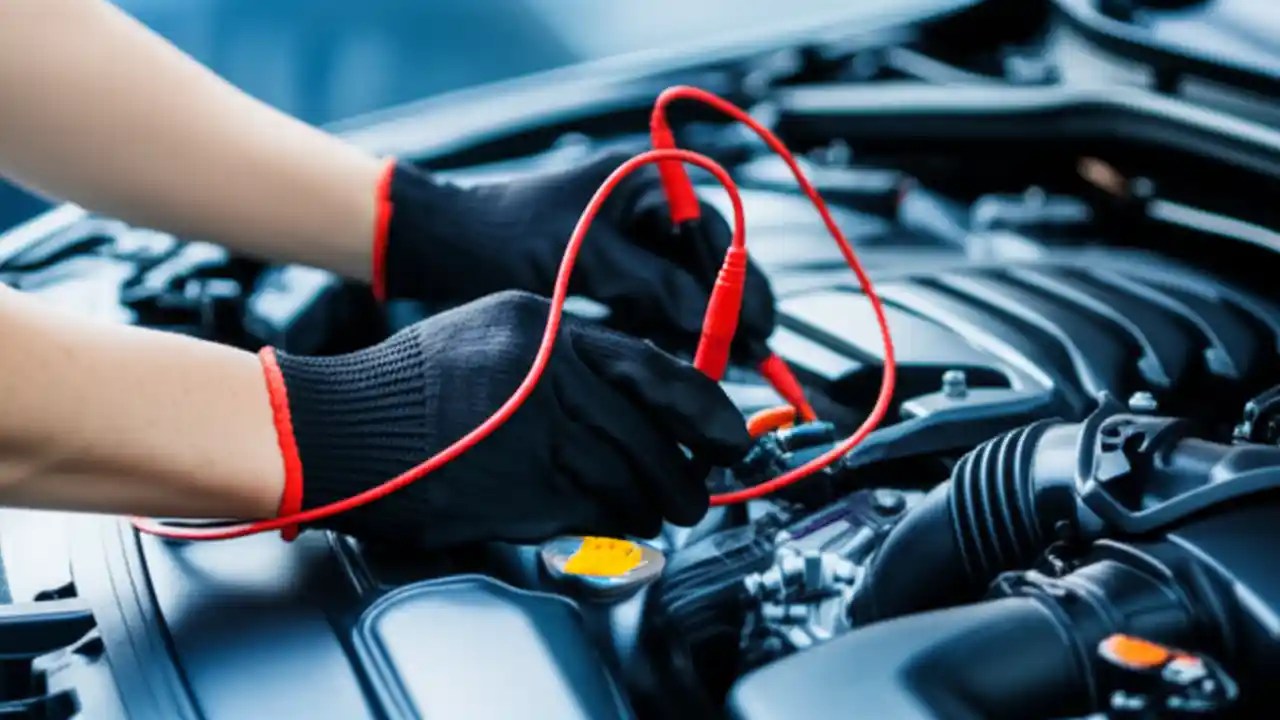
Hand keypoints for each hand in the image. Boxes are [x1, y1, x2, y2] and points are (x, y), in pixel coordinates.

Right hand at [264, 290, 750, 546]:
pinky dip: (620, 521)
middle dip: (694, 468)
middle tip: (706, 487)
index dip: (708, 406)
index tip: (731, 432)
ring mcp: (536, 430)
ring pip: (636, 475)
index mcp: (544, 324)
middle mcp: (549, 372)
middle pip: (657, 428)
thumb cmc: (409, 385)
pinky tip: (620, 520)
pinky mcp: (520, 486)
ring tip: (665, 508)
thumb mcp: (491, 336)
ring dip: (660, 501)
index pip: (656, 366)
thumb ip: (565, 359)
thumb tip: (635, 399)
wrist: (338, 425)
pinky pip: (597, 510)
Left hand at [377, 152, 775, 361]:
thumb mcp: (582, 258)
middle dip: (727, 313)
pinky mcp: (616, 277)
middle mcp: (649, 210)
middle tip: (749, 359)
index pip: (717, 235)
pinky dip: (666, 335)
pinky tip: (674, 365)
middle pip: (710, 266)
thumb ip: (648, 284)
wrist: (445, 246)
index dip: (741, 286)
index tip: (756, 331)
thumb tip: (707, 318)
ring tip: (712, 369)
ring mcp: (633, 244)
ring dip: (699, 330)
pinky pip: (657, 308)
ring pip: (687, 293)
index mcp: (649, 183)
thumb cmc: (502, 236)